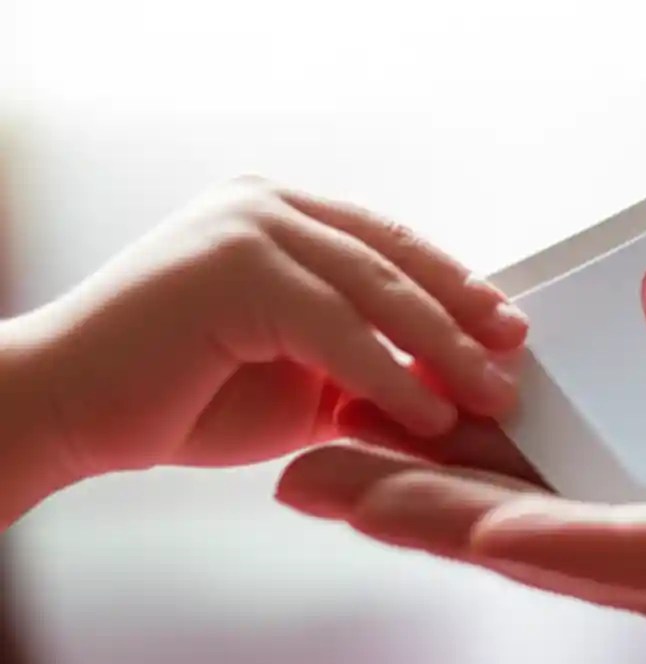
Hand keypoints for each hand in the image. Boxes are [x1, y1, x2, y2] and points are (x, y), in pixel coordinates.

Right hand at [0, 175, 525, 522]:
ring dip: (442, 348)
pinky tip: (426, 413)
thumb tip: (439, 378)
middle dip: (466, 312)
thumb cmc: (176, 393)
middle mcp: (268, 205)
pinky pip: (336, 326)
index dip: (455, 284)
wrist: (70, 410)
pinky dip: (388, 375)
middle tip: (514, 356)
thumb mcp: (295, 370)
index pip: (390, 244)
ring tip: (489, 395)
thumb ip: (359, 359)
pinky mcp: (233, 267)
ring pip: (377, 289)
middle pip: (396, 258)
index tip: (505, 324)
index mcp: (281, 213)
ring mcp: (249, 227)